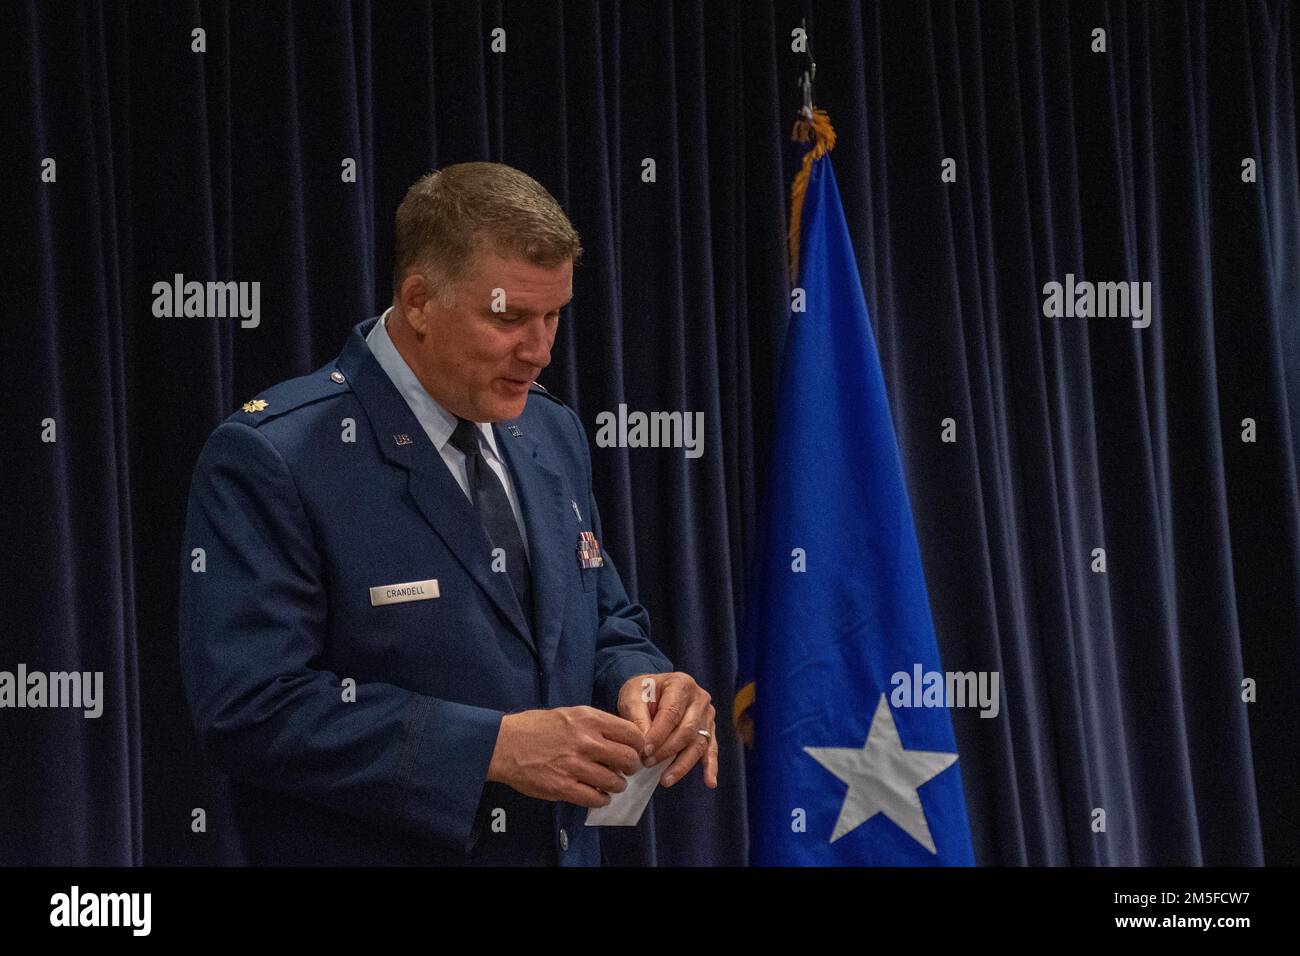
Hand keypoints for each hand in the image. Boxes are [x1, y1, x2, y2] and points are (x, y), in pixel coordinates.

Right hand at [486, 706, 645, 807]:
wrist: (504, 744)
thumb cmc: (535, 727)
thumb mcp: (569, 713)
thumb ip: (596, 724)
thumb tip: (621, 739)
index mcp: (588, 719)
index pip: (631, 733)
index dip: (638, 745)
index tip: (635, 750)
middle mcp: (585, 741)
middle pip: (628, 758)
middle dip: (631, 766)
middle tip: (626, 769)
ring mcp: (574, 765)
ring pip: (614, 781)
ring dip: (617, 785)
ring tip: (612, 784)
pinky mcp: (563, 787)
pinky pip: (595, 798)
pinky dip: (602, 799)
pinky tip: (598, 795)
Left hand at [617, 672, 717, 788]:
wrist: (652, 690)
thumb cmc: (642, 692)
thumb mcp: (632, 696)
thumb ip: (637, 718)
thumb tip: (645, 745)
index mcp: (681, 684)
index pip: (672, 713)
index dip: (658, 735)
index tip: (644, 751)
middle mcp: (699, 698)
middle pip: (687, 730)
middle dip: (667, 751)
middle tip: (647, 763)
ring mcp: (707, 714)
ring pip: (699, 744)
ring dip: (682, 764)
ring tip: (665, 780)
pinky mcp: (709, 729)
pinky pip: (711, 749)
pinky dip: (711, 766)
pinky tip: (710, 782)